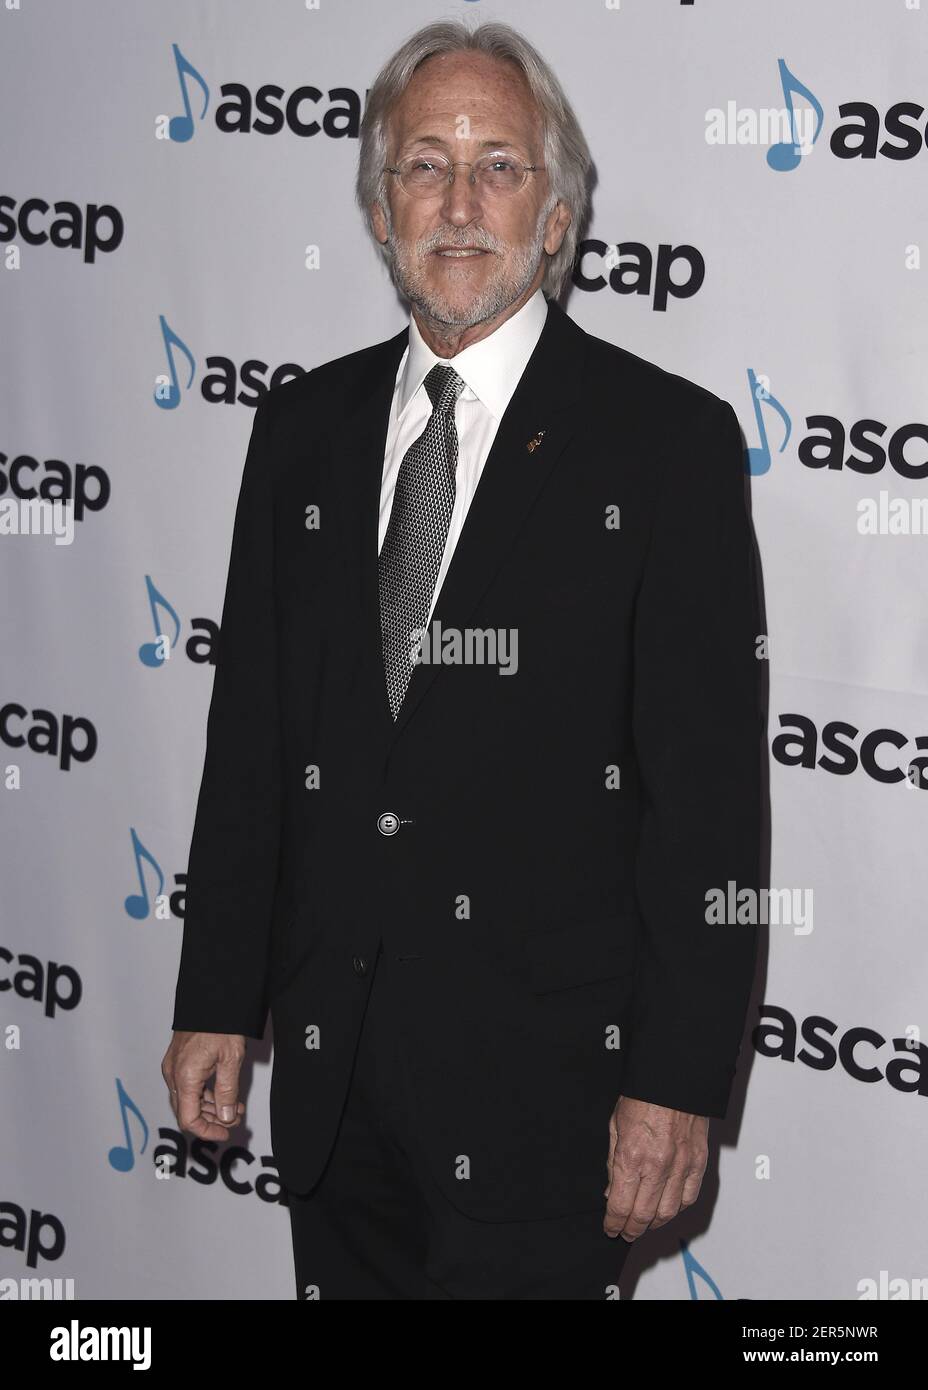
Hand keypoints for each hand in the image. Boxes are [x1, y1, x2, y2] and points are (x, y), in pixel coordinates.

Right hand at [161, 1031, 246, 1140]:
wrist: (210, 997)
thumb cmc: (220, 1024)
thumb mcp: (230, 1059)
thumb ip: (227, 1092)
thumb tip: (225, 1118)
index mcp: (185, 1077)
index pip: (188, 1119)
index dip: (207, 1131)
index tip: (226, 1132)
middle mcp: (173, 1074)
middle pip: (186, 1111)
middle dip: (212, 1120)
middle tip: (235, 1119)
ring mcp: (173, 1067)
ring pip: (187, 1099)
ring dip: (210, 1107)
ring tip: (235, 1106)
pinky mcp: (177, 1060)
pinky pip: (187, 1086)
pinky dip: (204, 1094)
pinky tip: (223, 1093)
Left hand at [603, 1095, 708, 1240]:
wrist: (675, 1078)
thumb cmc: (643, 1097)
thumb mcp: (615, 1126)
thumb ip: (613, 1162)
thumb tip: (611, 1191)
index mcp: (631, 1156)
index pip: (620, 1205)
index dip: (613, 1222)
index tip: (610, 1228)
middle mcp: (657, 1166)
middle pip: (643, 1215)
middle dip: (632, 1229)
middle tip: (626, 1233)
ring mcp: (681, 1166)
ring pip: (667, 1212)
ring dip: (653, 1224)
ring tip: (645, 1225)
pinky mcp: (699, 1162)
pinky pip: (689, 1197)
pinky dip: (677, 1208)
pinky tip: (667, 1209)